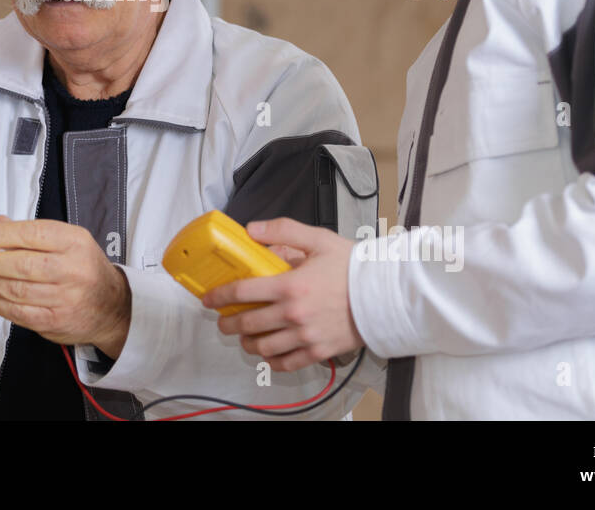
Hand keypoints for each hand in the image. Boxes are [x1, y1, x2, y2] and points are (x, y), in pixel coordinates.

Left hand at [0, 216, 131, 356]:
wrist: (111, 306)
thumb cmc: (83, 268)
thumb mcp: (67, 240)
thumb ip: (30, 233)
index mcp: (75, 242)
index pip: (32, 234)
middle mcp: (72, 269)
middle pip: (22, 265)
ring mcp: (64, 298)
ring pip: (16, 290)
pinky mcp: (54, 321)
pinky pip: (17, 312)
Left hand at [202, 217, 362, 371]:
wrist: (385, 294)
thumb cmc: (353, 266)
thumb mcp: (318, 239)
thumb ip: (282, 231)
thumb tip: (251, 230)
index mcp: (290, 285)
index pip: (242, 292)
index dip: (220, 297)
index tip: (209, 299)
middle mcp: (294, 315)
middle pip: (247, 324)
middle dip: (228, 323)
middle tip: (223, 320)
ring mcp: (306, 336)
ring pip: (263, 348)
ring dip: (248, 343)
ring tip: (245, 336)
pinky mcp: (319, 352)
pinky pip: (287, 364)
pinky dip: (273, 361)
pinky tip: (269, 354)